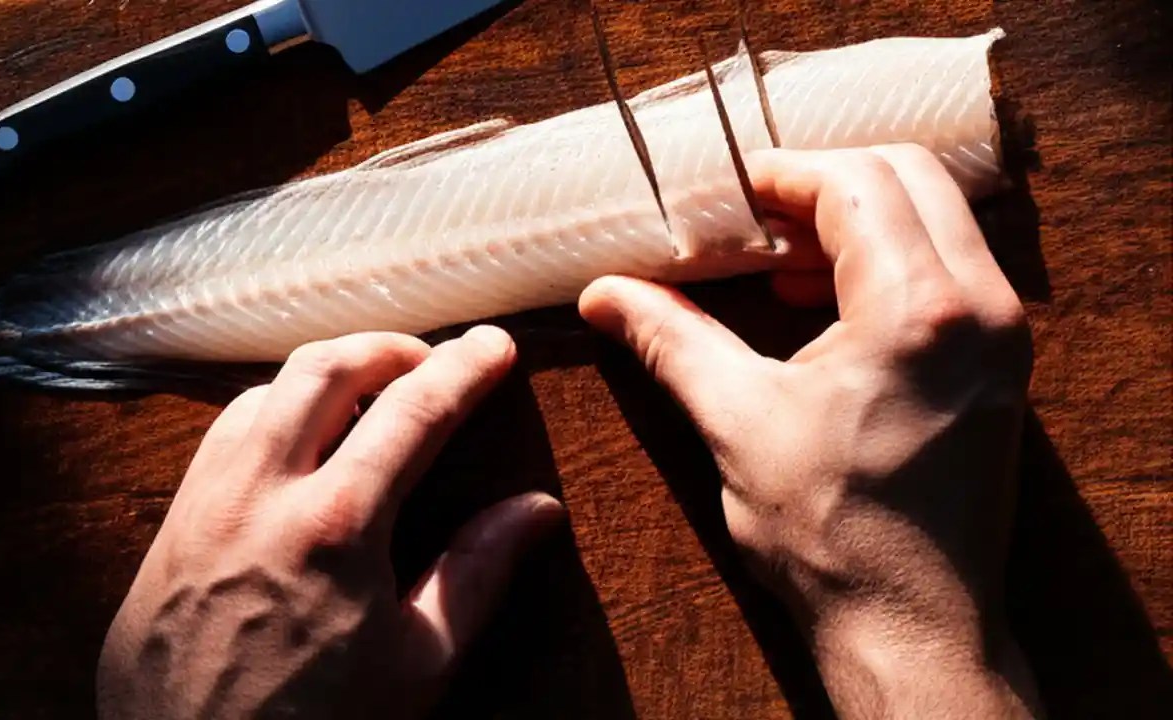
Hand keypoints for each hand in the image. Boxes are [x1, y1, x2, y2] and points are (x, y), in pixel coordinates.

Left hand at [96, 328, 564, 718]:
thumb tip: (538, 508)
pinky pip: (224, 431)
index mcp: (337, 525)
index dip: (464, 367)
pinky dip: (273, 409)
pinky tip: (299, 438)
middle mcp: (263, 492)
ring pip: (267, 389)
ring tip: (371, 392)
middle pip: (328, 366)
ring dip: (328, 372)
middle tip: (431, 361)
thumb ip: (478, 572)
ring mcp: (207, 502)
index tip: (496, 345)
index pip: (415, 409)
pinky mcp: (173, 524)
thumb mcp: (419, 663)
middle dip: (390, 347)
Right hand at [580, 145, 1037, 717]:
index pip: (857, 183)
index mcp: (917, 310)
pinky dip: (889, 260)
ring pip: (938, 217)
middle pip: (910, 178)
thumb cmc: (832, 534)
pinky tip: (824, 304)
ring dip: (858, 219)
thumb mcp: (736, 422)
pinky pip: (952, 268)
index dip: (786, 174)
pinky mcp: (1001, 364)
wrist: (910, 623)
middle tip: (756, 215)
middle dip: (825, 183)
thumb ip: (671, 339)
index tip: (733, 190)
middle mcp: (979, 306)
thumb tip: (604, 296)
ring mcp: (1001, 335)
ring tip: (782, 262)